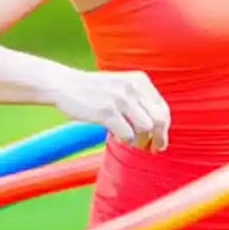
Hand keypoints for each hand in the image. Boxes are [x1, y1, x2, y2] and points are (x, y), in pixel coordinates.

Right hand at [49, 70, 170, 152]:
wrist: (64, 85)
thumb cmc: (93, 90)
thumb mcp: (121, 86)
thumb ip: (139, 100)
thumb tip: (158, 128)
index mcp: (139, 80)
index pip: (162, 109)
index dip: (164, 129)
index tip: (160, 141)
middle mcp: (132, 87)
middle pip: (159, 119)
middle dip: (159, 138)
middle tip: (153, 149)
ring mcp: (120, 99)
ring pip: (146, 128)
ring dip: (142, 141)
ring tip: (134, 144)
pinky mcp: (106, 111)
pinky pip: (127, 134)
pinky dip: (125, 141)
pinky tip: (118, 138)